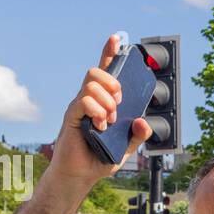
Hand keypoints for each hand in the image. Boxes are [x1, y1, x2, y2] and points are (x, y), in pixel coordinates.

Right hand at [46, 35, 152, 186]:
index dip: (109, 53)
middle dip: (113, 82)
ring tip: (110, 119)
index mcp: (101, 102)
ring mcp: (78, 107)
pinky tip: (101, 125)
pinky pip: (83, 101)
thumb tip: (143, 121)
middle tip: (119, 102)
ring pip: (91, 84)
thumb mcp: (126, 148)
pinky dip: (97, 111)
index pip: (104, 72)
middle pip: (96, 71)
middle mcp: (87, 100)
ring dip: (107, 100)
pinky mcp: (71, 117)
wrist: (80, 175)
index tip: (116, 39)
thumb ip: (137, 135)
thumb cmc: (99, 159)